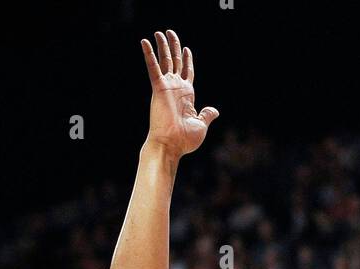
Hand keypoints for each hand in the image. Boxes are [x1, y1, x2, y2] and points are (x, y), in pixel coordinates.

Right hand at [141, 30, 218, 158]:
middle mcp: (176, 88)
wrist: (172, 145)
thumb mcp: (201, 125)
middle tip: (170, 33)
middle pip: (175, 62)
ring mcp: (167, 87)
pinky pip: (153, 67)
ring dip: (162, 46)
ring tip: (159, 32)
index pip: (187, 72)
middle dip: (173, 47)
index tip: (186, 49)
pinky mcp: (158, 88)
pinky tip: (145, 42)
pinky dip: (148, 54)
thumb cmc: (185, 140)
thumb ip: (206, 114)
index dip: (187, 60)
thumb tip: (214, 111)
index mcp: (187, 95)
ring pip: (164, 60)